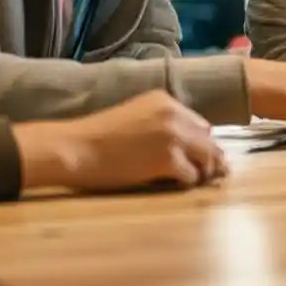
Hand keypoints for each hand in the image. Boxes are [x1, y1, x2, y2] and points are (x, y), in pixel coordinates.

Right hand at [12, 90, 225, 190]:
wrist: (76, 147)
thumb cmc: (97, 135)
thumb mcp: (135, 116)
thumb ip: (161, 122)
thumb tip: (184, 144)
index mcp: (165, 100)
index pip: (199, 123)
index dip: (200, 142)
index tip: (200, 156)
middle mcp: (174, 113)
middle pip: (208, 139)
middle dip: (209, 157)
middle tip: (209, 174)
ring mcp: (173, 135)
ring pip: (207, 157)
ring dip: (202, 171)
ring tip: (194, 181)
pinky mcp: (169, 159)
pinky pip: (191, 175)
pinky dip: (186, 183)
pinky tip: (175, 186)